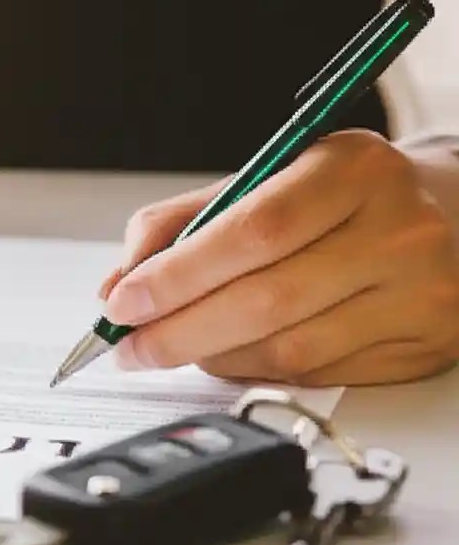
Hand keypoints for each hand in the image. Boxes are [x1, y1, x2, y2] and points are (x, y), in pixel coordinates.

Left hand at [100, 129, 458, 385]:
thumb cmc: (347, 197)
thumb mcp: (274, 178)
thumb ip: (187, 221)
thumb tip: (120, 282)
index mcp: (353, 170)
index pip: (253, 231)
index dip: (177, 275)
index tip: (121, 302)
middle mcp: (397, 231)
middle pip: (265, 301)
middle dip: (178, 331)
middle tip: (127, 347)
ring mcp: (418, 296)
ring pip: (288, 350)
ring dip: (211, 356)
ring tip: (173, 347)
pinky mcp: (423, 348)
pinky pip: (316, 375)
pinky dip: (256, 370)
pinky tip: (232, 354)